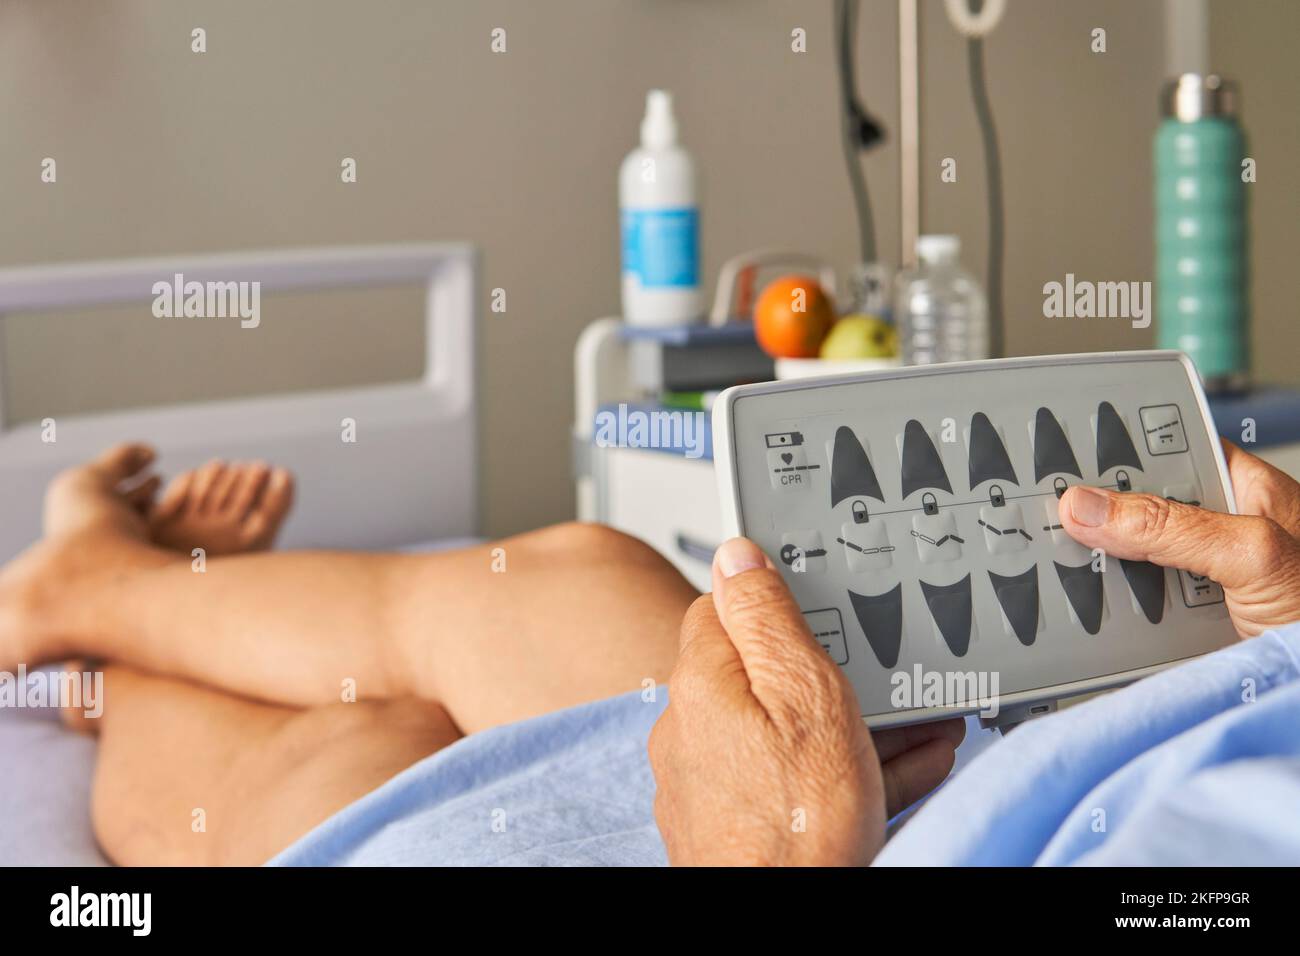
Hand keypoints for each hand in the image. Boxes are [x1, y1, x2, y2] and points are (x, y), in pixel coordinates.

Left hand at [648, 538, 964, 865]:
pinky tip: (901, 768)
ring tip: (919, 723)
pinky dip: (840, 769)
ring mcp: (709, 778)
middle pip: (761, 672)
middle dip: (831, 669)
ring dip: (848, 721)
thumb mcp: (803, 693)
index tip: (824, 606)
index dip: (779, 601)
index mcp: (703, 680)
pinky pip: (790, 778)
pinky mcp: (732, 820)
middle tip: (888, 675)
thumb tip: (738, 555)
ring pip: (784, 729)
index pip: (723, 606)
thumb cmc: (795, 824)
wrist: (783, 916)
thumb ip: (767, 617)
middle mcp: (692, 727)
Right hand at [1059, 440, 1299, 635]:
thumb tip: (1088, 506)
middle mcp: (1214, 526)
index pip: (1158, 451)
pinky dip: (1112, 614)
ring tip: (1063, 572)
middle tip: (1049, 526)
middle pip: (1131, 509)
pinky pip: (1132, 607)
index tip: (1056, 464)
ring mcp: (1199, 575)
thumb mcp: (1251, 554)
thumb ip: (1171, 525)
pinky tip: (1093, 613)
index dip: (1111, 453)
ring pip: (1125, 560)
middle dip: (1094, 520)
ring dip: (1099, 572)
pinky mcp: (1186, 620)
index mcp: (1238, 485)